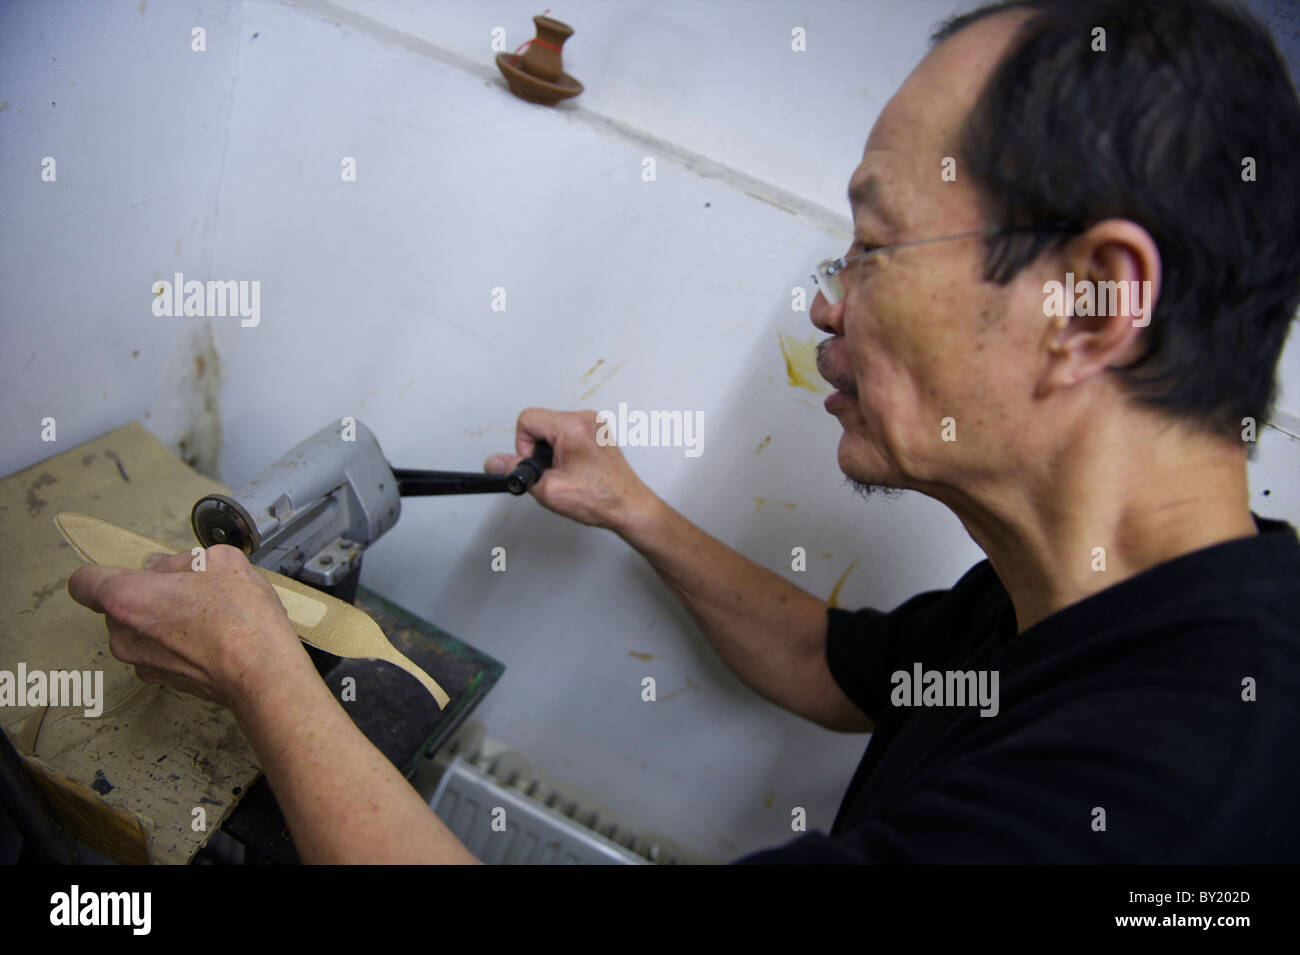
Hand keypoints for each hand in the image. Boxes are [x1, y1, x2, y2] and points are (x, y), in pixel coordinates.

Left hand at [66, 545, 308, 711]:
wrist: (262, 673)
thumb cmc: (240, 618)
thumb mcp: (219, 561)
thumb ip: (179, 560)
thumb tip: (162, 568)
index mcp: (127, 598)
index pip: (84, 582)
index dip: (103, 573)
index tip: (128, 574)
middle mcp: (123, 635)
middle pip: (119, 605)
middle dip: (148, 594)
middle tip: (188, 590)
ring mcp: (141, 662)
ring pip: (140, 630)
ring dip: (164, 620)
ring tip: (207, 616)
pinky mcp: (163, 680)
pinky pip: (159, 652)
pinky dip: (178, 643)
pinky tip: (212, 638)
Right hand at [484, 408, 655, 530]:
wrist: (629, 506)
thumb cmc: (600, 498)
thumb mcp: (548, 489)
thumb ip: (517, 472)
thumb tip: (494, 462)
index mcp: (573, 426)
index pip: (527, 419)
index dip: (524, 446)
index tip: (537, 464)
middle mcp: (585, 419)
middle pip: (540, 423)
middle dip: (539, 449)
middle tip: (554, 471)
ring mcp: (594, 424)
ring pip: (553, 429)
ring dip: (552, 451)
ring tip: (567, 472)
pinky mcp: (598, 432)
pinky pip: (568, 433)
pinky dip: (565, 450)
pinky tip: (576, 469)